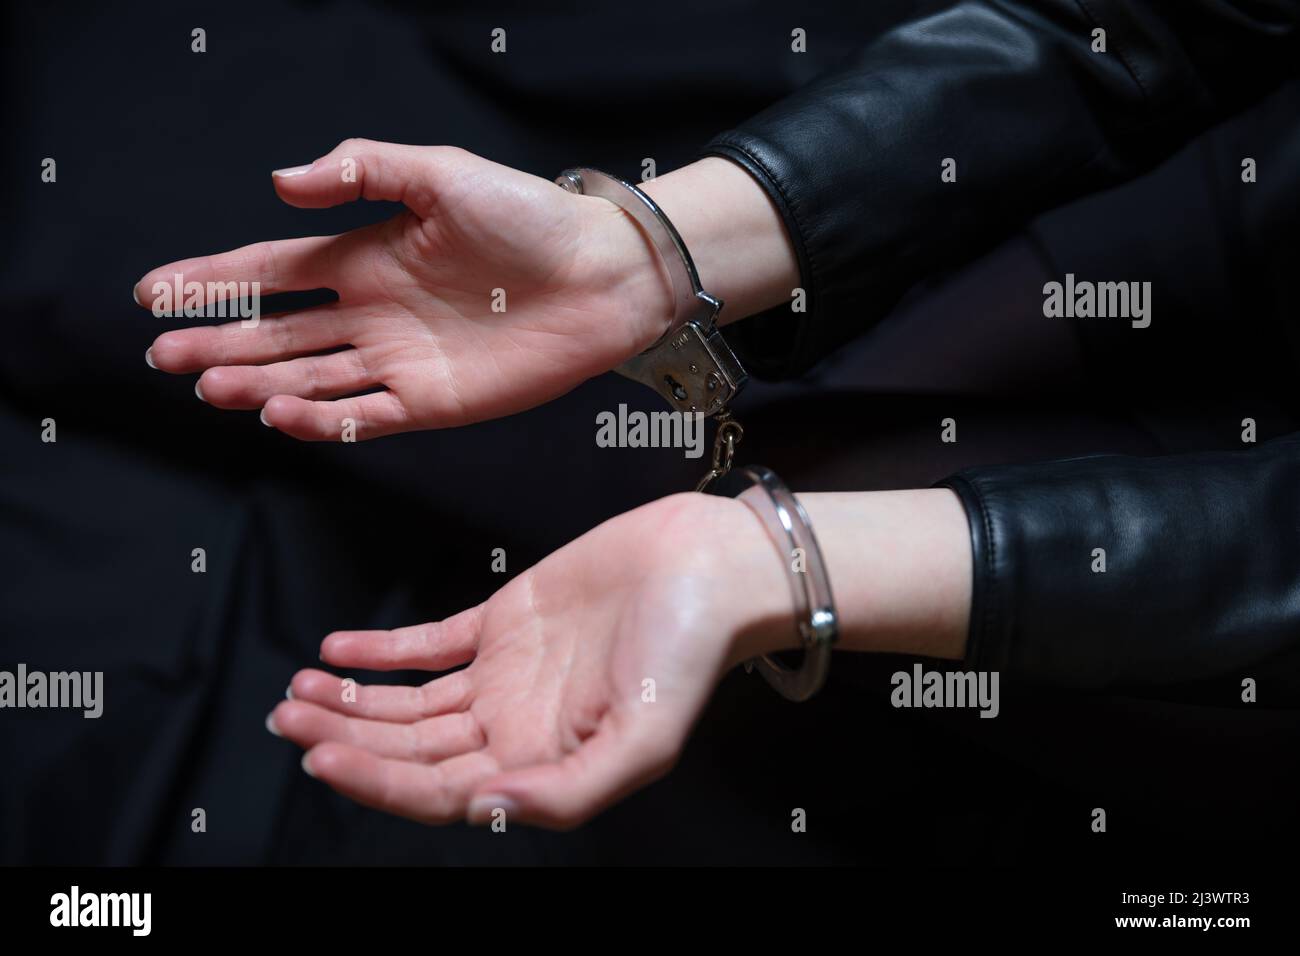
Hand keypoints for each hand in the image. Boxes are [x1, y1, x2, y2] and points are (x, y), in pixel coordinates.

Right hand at [138, 140, 673, 439]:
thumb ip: (363, 171)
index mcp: (367, 256)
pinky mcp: (432, 401)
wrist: (600, 275)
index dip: (213, 282)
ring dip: (258, 383)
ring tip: (211, 386)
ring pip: (310, 378)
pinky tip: (283, 414)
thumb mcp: (440, 174)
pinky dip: (324, 420)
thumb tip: (283, 182)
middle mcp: (373, 313)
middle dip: (218, 343)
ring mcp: (399, 360)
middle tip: (166, 355)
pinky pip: (365, 417)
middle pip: (278, 332)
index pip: (272, 271)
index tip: (155, 293)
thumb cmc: (528, 217)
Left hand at [267, 492, 795, 827]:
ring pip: (409, 702)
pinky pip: (428, 643)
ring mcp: (503, 675)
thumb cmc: (691, 650)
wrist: (708, 563)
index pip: (440, 792)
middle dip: (345, 737)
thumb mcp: (646, 736)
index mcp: (541, 763)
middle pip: (411, 749)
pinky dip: (382, 650)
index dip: (376, 781)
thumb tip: (488, 812)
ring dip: (353, 699)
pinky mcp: (501, 622)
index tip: (320, 753)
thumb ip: (570, 789)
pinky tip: (341, 648)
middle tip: (287, 716)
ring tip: (300, 687)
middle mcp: (514, 727)